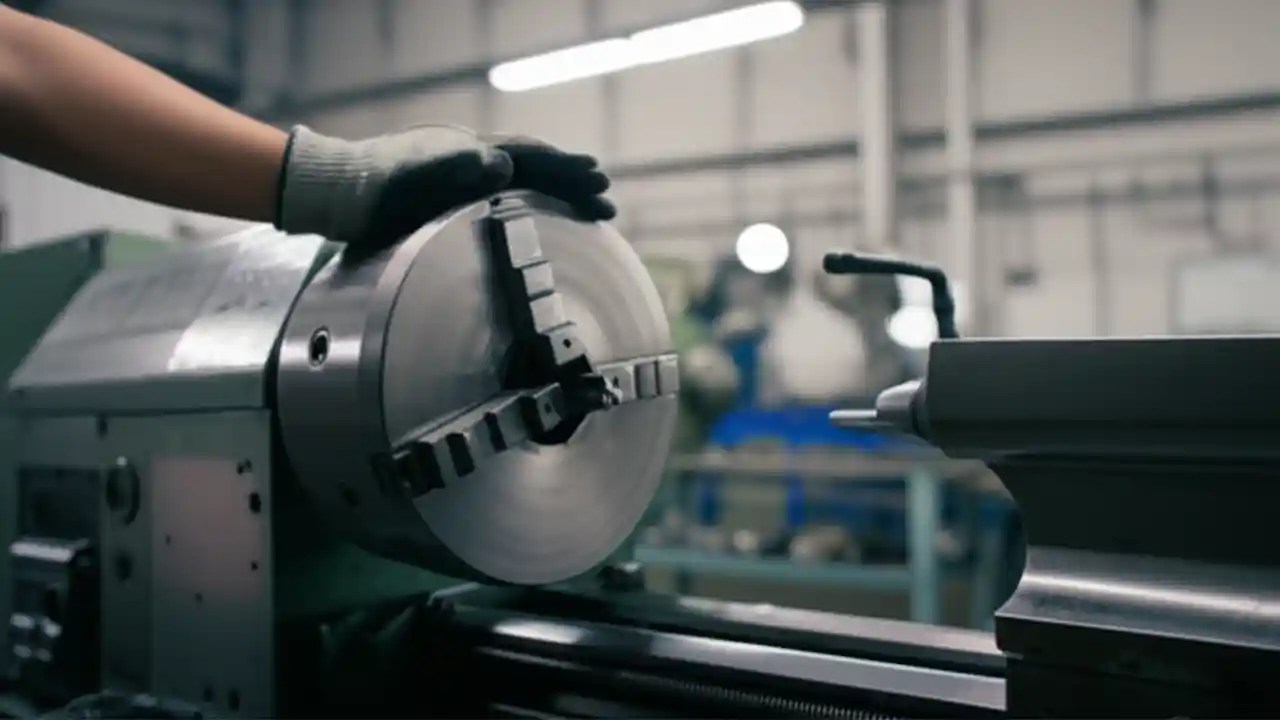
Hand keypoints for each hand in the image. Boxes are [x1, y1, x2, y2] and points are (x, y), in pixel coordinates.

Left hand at [276, 125, 615, 249]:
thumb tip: (506, 163)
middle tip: (606, 198)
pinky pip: (504, 188)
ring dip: (555, 188)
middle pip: (534, 166)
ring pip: (521, 176)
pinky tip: (537, 207)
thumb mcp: (417, 184)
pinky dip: (531, 195)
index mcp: (471, 157)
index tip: (598, 185)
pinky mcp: (452, 191)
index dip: (567, 173)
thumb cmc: (374, 196)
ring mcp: (463, 174)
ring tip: (586, 199)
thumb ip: (459, 172)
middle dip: (571, 181)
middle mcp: (471, 161)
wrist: (337, 195)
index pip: (532, 161)